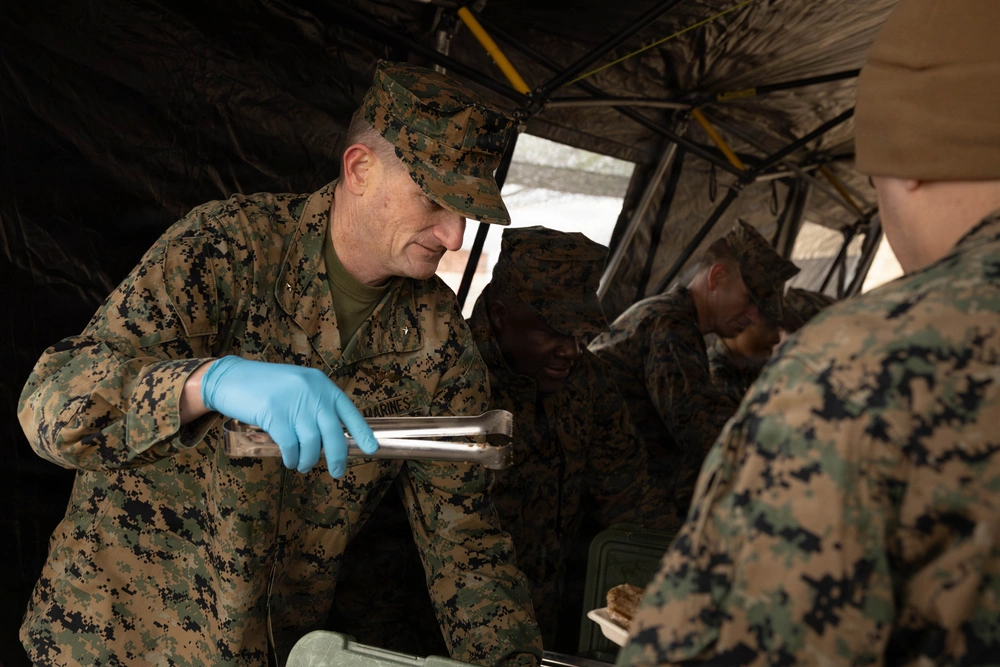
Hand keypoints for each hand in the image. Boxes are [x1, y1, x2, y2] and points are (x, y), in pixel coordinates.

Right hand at [201, 356, 377, 476]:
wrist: (231, 378)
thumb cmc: (266, 387)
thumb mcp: (298, 388)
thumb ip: (315, 407)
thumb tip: (331, 440)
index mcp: (322, 385)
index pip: (348, 412)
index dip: (362, 432)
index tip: (372, 449)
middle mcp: (312, 392)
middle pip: (333, 433)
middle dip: (337, 457)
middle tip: (337, 472)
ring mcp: (294, 402)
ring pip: (311, 443)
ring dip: (309, 460)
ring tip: (303, 465)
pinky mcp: (274, 414)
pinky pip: (290, 446)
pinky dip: (292, 458)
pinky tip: (289, 461)